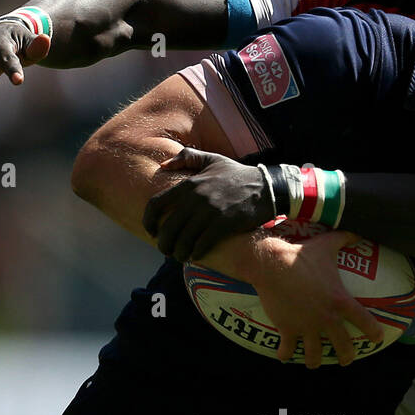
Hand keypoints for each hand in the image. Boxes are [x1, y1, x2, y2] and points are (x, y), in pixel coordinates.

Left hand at [142, 148, 273, 259]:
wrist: (266, 187)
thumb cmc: (237, 174)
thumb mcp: (212, 159)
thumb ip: (186, 157)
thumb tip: (163, 165)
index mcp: (189, 183)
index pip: (156, 205)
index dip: (148, 222)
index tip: (150, 232)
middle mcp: (196, 198)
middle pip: (168, 228)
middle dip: (163, 244)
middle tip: (166, 250)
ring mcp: (210, 212)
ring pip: (184, 240)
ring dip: (178, 252)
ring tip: (179, 256)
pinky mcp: (224, 225)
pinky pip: (202, 244)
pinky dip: (196, 253)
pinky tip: (195, 256)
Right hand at [200, 227, 384, 367]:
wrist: (272, 265)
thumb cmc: (301, 255)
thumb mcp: (326, 245)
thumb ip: (344, 239)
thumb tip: (357, 231)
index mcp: (339, 301)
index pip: (363, 320)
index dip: (373, 332)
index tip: (376, 338)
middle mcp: (326, 318)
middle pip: (342, 345)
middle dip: (346, 356)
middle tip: (346, 360)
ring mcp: (306, 326)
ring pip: (314, 354)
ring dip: (314, 361)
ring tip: (313, 362)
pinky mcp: (287, 329)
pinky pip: (287, 349)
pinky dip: (285, 354)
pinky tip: (285, 355)